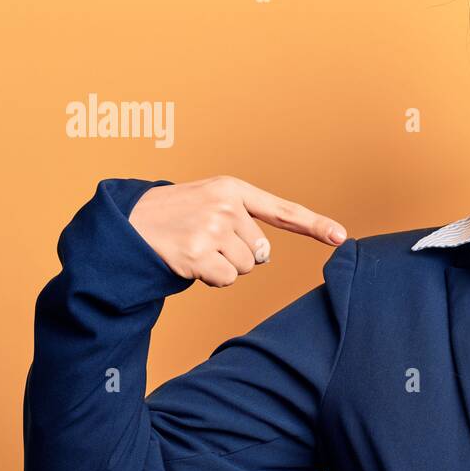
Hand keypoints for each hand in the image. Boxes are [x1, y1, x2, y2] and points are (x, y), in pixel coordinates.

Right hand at [128, 175, 347, 286]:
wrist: (128, 222)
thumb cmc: (176, 215)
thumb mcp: (211, 200)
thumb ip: (244, 219)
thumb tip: (264, 256)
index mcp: (233, 189)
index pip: (283, 211)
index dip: (315, 225)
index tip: (341, 236)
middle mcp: (226, 207)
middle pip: (261, 252)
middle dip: (239, 254)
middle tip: (206, 240)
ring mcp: (211, 229)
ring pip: (245, 269)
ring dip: (224, 267)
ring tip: (196, 248)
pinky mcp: (197, 253)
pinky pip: (226, 280)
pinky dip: (211, 279)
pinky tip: (189, 261)